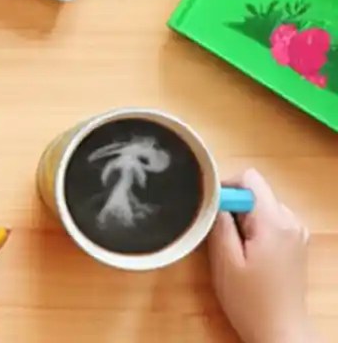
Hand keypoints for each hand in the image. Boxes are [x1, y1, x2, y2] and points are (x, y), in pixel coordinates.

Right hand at [209, 169, 316, 342]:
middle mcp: (291, 220)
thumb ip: (220, 224)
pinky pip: (270, 222)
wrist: (280, 331)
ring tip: (232, 249)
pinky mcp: (296, 245)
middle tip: (217, 236)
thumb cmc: (249, 299)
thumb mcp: (225, 261)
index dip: (225, 189)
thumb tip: (214, 198)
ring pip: (262, 207)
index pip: (249, 179)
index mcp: (275, 221)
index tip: (209, 213)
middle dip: (233, 208)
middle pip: (256, 193)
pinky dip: (255, 230)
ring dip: (243, 221)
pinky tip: (247, 255)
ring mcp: (297, 233)